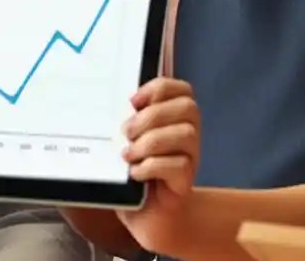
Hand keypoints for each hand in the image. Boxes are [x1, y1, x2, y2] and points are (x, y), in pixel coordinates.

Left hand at [113, 78, 201, 254]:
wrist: (147, 216)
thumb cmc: (135, 173)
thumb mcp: (129, 143)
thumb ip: (128, 122)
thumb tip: (112, 106)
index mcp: (176, 117)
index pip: (181, 88)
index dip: (159, 88)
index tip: (133, 101)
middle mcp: (189, 132)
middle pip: (186, 107)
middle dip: (152, 116)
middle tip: (127, 133)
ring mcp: (192, 156)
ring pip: (185, 133)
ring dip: (151, 142)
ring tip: (129, 155)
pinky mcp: (187, 180)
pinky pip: (178, 164)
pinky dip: (152, 166)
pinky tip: (136, 173)